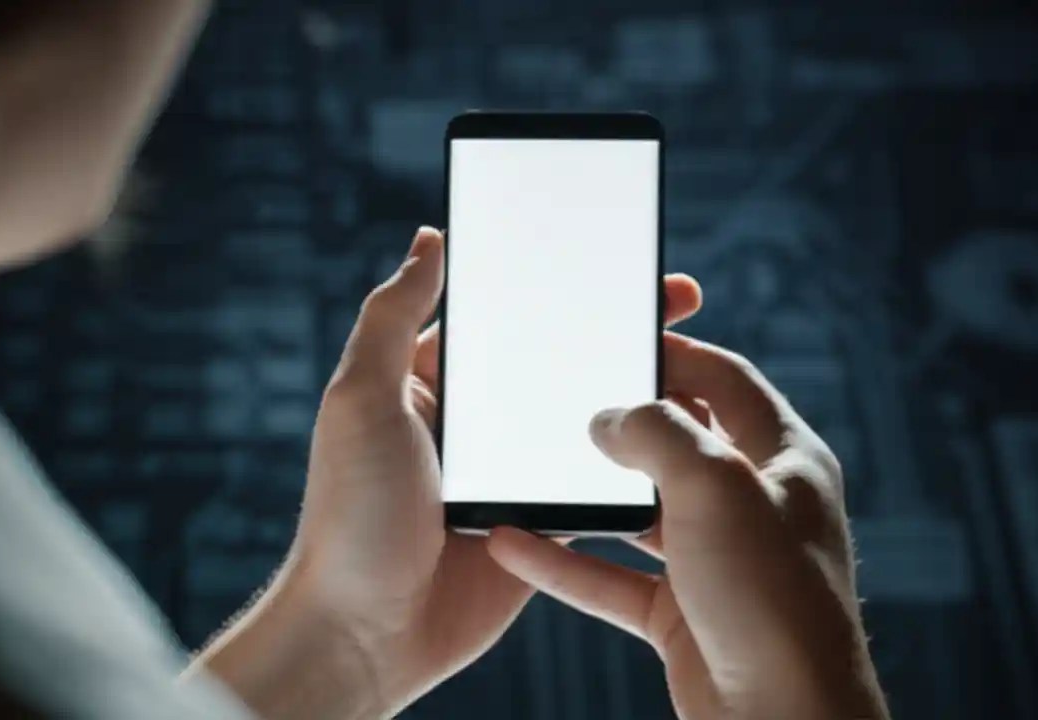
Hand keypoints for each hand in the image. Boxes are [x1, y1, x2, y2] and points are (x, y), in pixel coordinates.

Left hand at [191, 227, 702, 717]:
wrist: (369, 632)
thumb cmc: (350, 515)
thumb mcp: (361, 400)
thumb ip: (392, 320)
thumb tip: (430, 241)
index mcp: (426, 383)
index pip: (497, 316)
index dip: (549, 282)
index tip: (604, 255)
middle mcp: (470, 423)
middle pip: (550, 361)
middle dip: (607, 328)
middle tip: (673, 298)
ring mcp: (506, 474)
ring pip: (578, 418)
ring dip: (626, 389)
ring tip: (687, 358)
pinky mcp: (537, 522)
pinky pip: (589, 480)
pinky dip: (627, 458)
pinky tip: (671, 432)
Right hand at [486, 334, 889, 719]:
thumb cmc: (771, 600)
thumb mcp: (716, 487)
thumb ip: (657, 433)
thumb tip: (608, 417)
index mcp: (785, 461)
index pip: (728, 380)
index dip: (676, 353)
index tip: (618, 338)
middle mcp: (754, 507)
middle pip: (682, 443)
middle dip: (625, 423)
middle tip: (569, 399)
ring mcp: (718, 563)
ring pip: (641, 513)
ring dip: (586, 496)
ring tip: (532, 470)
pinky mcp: (683, 615)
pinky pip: (613, 577)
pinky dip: (566, 563)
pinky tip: (514, 546)